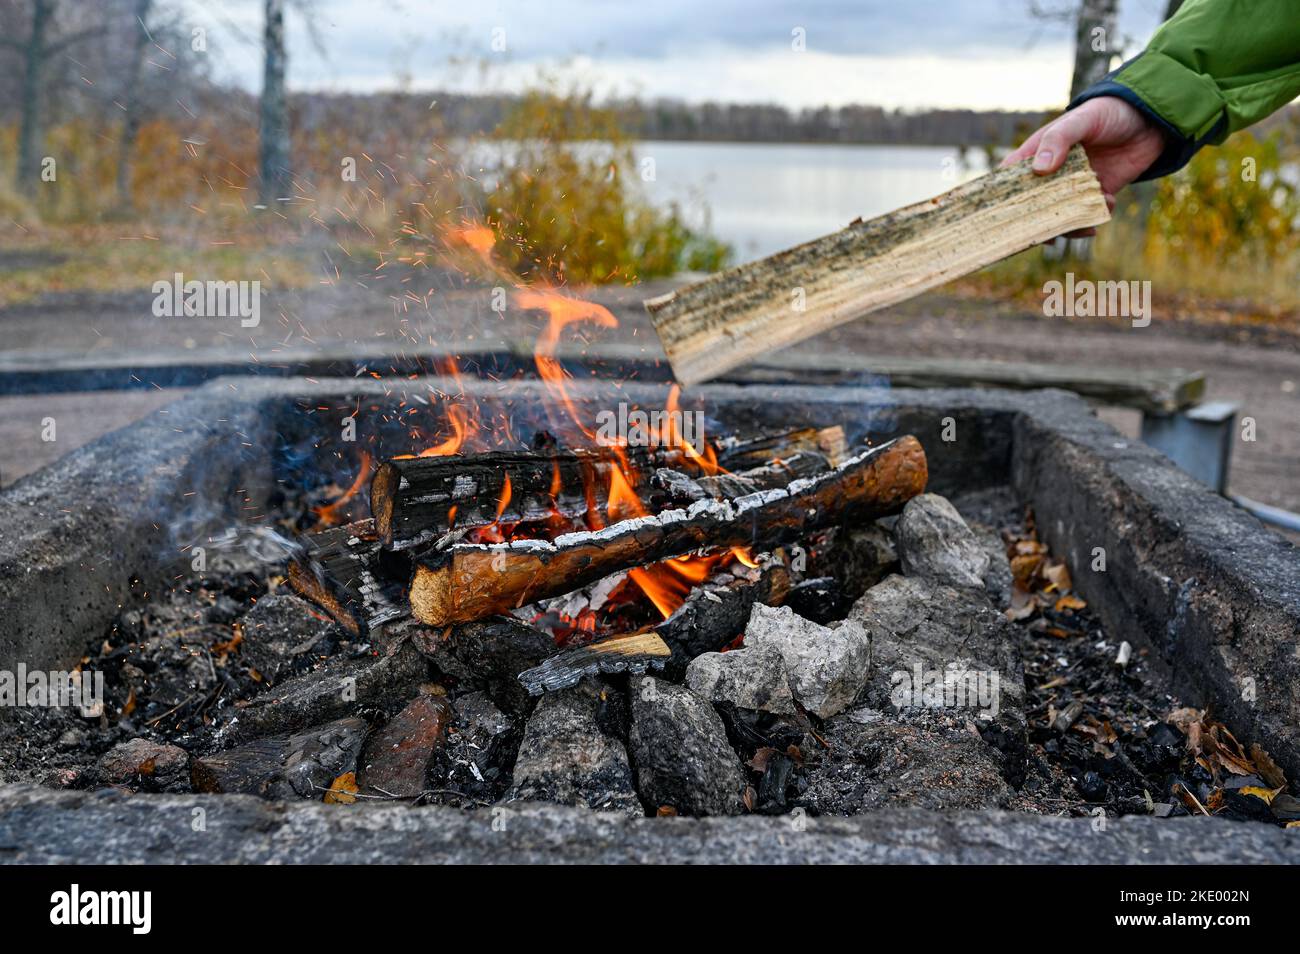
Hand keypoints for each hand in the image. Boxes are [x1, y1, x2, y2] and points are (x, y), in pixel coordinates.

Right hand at [1001, 96, 1166, 220]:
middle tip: (1046, 234)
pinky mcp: (1096, 193)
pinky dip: (1095, 216)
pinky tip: (1109, 203)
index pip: (1010, 178)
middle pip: (1032, 205)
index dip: (1000, 198)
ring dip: (1069, 224)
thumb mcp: (1083, 120)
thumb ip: (1060, 140)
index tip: (998, 218)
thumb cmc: (1110, 111)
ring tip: (1084, 223)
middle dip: (1037, 222)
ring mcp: (1074, 185)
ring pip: (1059, 215)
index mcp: (1039, 153)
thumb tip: (1039, 170)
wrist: (1153, 118)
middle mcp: (1052, 173)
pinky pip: (1088, 214)